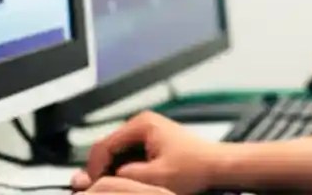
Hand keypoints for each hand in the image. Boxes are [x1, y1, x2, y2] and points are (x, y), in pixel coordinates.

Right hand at [71, 111, 222, 193]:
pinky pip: (129, 156)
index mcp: (141, 125)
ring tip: (116, 188)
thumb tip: (101, 179)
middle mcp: (142, 124)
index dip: (94, 168)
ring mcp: (147, 133)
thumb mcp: (156, 177)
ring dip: (114, 171)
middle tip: (99, 189)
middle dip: (102, 170)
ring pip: (118, 154)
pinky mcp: (152, 143)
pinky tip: (129, 183)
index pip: (103, 145)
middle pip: (108, 148)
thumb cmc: (197, 166)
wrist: (219, 166)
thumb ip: (126, 176)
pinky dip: (126, 170)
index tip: (92, 186)